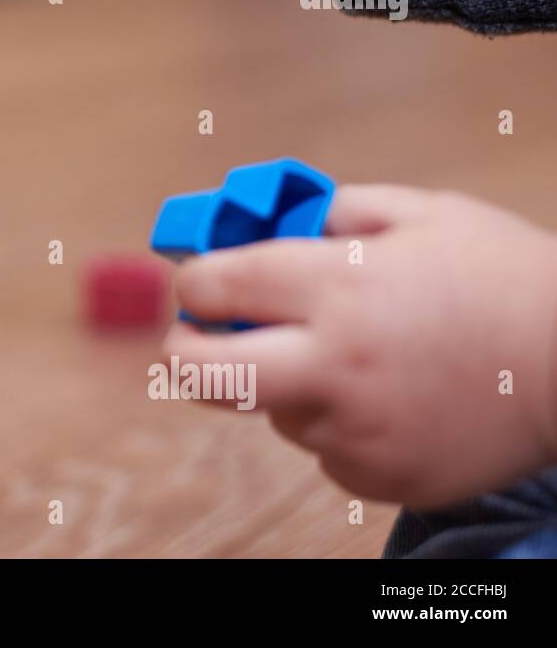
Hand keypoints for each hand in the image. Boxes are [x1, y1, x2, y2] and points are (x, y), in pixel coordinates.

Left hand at [166, 185, 556, 508]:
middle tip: (192, 340)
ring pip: (272, 412)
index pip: (217, 287)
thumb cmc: (503, 276)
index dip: (193, 283)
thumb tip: (266, 221)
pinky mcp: (380, 476)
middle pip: (204, 374)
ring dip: (286, 385)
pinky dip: (335, 423)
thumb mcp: (420, 211)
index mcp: (339, 287)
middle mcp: (335, 364)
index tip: (195, 285)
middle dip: (185, 351)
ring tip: (357, 359)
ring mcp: (356, 430)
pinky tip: (389, 398)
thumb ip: (334, 212)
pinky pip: (323, 448)